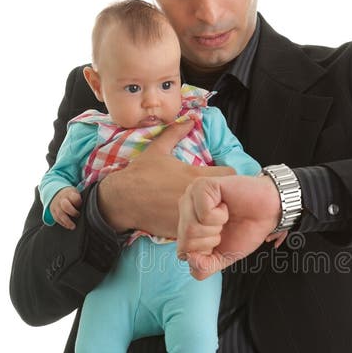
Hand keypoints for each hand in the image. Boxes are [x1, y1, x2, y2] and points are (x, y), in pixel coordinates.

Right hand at [49, 186, 81, 229]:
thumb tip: (89, 208)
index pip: (75, 198)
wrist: (58, 193)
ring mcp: (56, 205)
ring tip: (73, 227)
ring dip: (67, 221)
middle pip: (65, 206)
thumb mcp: (76, 193)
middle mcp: (62, 199)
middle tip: (78, 215)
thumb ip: (81, 200)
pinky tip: (68, 226)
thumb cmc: (71, 196)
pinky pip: (56, 218)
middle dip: (73, 212)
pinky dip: (62, 223)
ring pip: (60, 214)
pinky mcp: (53, 210)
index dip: (78, 203)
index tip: (81, 206)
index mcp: (70, 193)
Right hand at [97, 118, 234, 235]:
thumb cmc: (140, 174)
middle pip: (228, 199)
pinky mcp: (182, 230)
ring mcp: (190, 215)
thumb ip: (175, 133)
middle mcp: (197, 196)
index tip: (223, 179)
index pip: (230, 174)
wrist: (121, 200)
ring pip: (217, 218)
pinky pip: (201, 232)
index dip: (230, 177)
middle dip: (227, 198)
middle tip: (220, 198)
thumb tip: (188, 120)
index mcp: (195, 175)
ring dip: (216, 216)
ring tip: (210, 213)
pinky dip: (202, 229)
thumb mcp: (157, 150)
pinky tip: (196, 224)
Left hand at [177, 174, 281, 278]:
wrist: (269, 212)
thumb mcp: (222, 258)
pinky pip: (204, 215)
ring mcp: (191, 195)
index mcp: (186, 224)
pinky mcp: (202, 185)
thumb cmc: (246, 230)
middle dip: (211, 241)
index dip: (206, 253)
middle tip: (224, 227)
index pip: (182, 252)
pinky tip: (226, 206)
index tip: (219, 239)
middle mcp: (185, 208)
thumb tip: (188, 257)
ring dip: (216, 228)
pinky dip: (220, 216)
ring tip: (225, 216)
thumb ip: (202, 268)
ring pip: (191, 228)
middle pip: (185, 241)